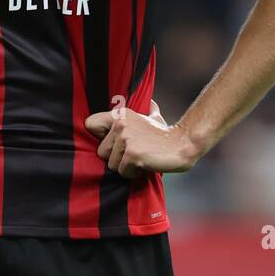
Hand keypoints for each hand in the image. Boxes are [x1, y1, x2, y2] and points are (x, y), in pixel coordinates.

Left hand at [84, 99, 198, 177]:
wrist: (183, 145)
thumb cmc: (165, 135)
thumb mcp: (154, 117)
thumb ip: (147, 110)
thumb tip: (151, 102)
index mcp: (121, 114)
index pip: (91, 124)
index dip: (100, 137)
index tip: (114, 142)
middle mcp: (121, 124)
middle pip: (101, 152)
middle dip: (116, 157)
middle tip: (135, 152)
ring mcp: (126, 139)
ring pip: (112, 165)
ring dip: (126, 166)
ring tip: (141, 158)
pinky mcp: (133, 154)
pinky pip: (123, 172)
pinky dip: (134, 173)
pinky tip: (146, 164)